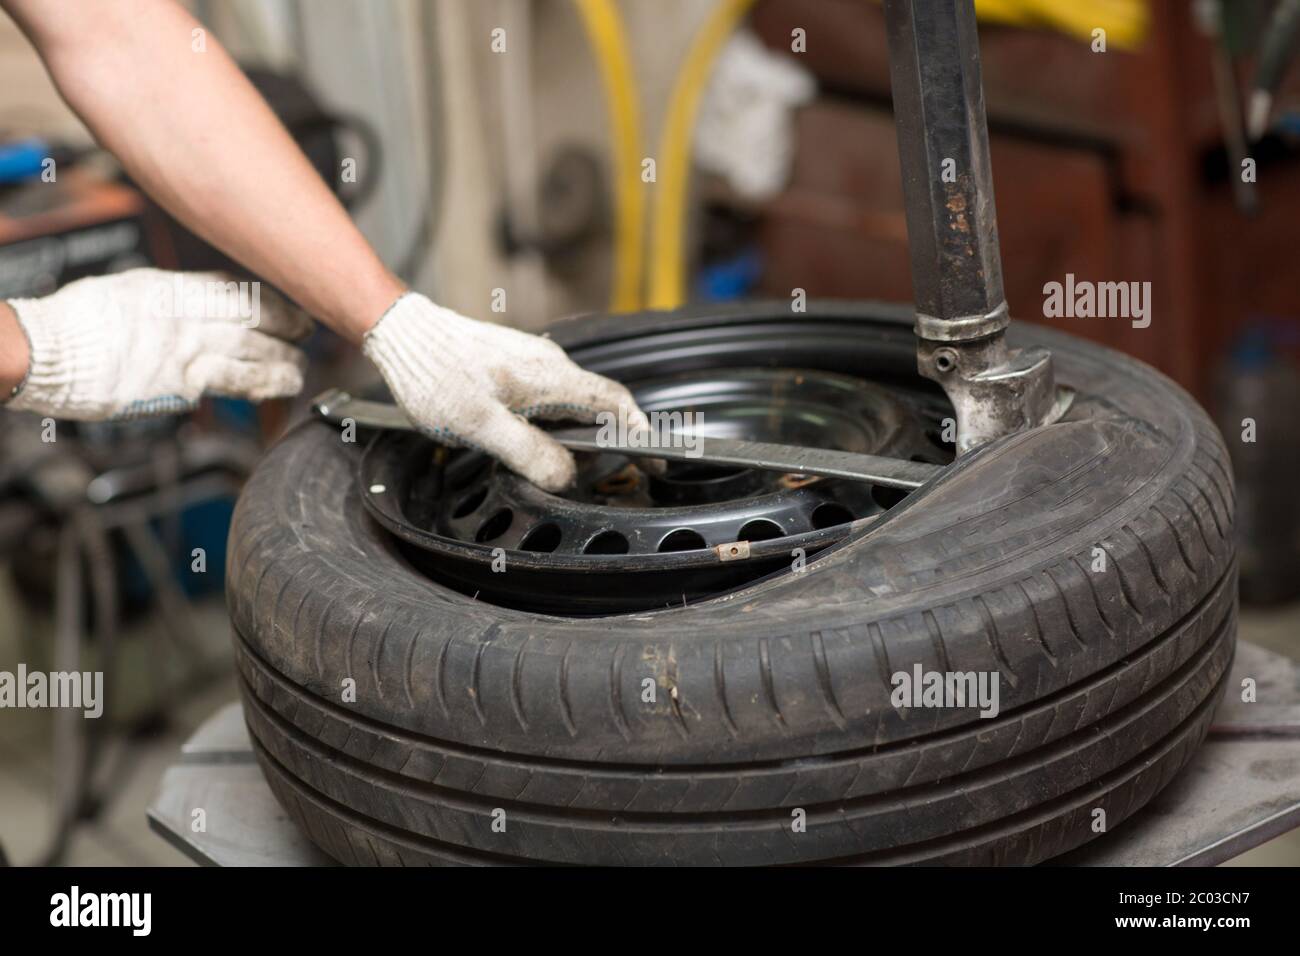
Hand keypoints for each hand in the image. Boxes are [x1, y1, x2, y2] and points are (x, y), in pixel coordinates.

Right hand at [4, 268, 308, 419]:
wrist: (46, 352)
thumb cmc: (76, 323)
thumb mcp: (129, 291)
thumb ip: (170, 299)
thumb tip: (201, 306)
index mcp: (171, 288)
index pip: (236, 289)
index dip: (271, 300)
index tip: (290, 306)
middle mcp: (185, 315)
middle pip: (254, 319)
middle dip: (287, 327)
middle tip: (308, 333)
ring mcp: (185, 350)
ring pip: (253, 353)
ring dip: (283, 361)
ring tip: (300, 367)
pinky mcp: (179, 384)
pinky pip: (231, 384)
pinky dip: (260, 386)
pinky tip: (279, 388)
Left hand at [362, 292, 648, 491]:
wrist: (403, 333)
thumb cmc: (437, 376)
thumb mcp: (480, 426)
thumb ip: (529, 453)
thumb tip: (565, 476)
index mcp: (551, 378)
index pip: (615, 403)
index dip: (640, 434)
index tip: (652, 459)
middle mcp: (551, 365)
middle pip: (597, 406)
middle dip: (599, 444)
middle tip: (584, 474)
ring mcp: (534, 362)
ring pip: (570, 404)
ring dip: (570, 435)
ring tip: (542, 460)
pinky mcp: (516, 364)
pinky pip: (548, 397)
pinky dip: (550, 422)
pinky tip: (522, 437)